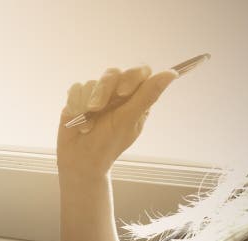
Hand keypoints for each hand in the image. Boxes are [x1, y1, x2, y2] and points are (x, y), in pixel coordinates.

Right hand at [57, 65, 177, 180]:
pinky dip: (75, 106)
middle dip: (102, 91)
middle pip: (113, 73)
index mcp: (135, 99)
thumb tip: (171, 74)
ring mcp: (97, 95)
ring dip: (86, 103)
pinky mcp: (79, 99)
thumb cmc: (107, 145)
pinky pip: (76, 89)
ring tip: (87, 125)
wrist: (79, 160)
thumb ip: (147, 96)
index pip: (140, 73)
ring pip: (93, 82)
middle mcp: (117, 94)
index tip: (123, 92)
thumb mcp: (128, 121)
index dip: (132, 77)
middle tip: (97, 108)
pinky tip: (78, 120)